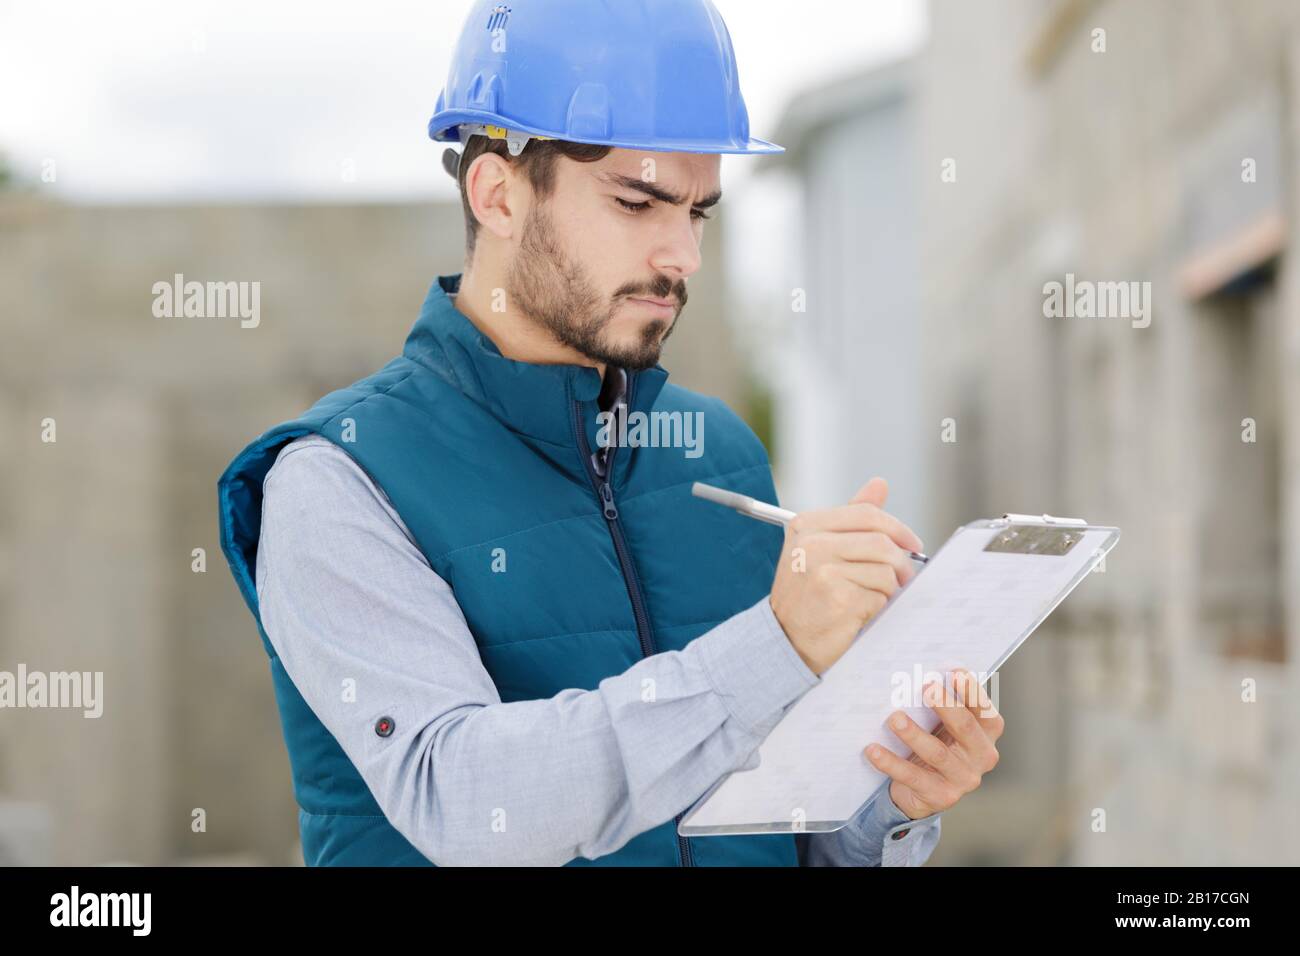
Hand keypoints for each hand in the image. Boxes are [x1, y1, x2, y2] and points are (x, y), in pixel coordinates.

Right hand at [769, 477, 923, 675]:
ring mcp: (823, 571)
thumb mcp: (820, 547)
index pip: (867, 514)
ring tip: (869, 598)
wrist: (786, 639)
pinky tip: (859, 614)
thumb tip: (879, 484)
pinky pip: (881, 596)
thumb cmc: (808, 593)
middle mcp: (811, 544)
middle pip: (882, 542)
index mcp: (807, 525)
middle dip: (901, 562)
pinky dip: (878, 608)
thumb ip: (851, 517)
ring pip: (886, 570)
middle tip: (903, 578)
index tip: (912, 545)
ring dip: (887, 589)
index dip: (898, 529)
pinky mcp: (839, 599)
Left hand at [866, 667, 1003, 819]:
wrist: (922, 791)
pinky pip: (912, 777)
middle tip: (925, 687)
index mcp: (987, 733)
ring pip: (937, 753)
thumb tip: (918, 676)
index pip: (985, 710)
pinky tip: (873, 750)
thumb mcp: (944, 725)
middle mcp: (982, 757)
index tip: (955, 672)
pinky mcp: (941, 796)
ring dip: (914, 734)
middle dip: (946, 706)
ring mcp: (963, 779)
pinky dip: (891, 762)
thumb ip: (942, 705)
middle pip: (965, 728)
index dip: (971, 691)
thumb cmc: (935, 743)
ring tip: (894, 718)